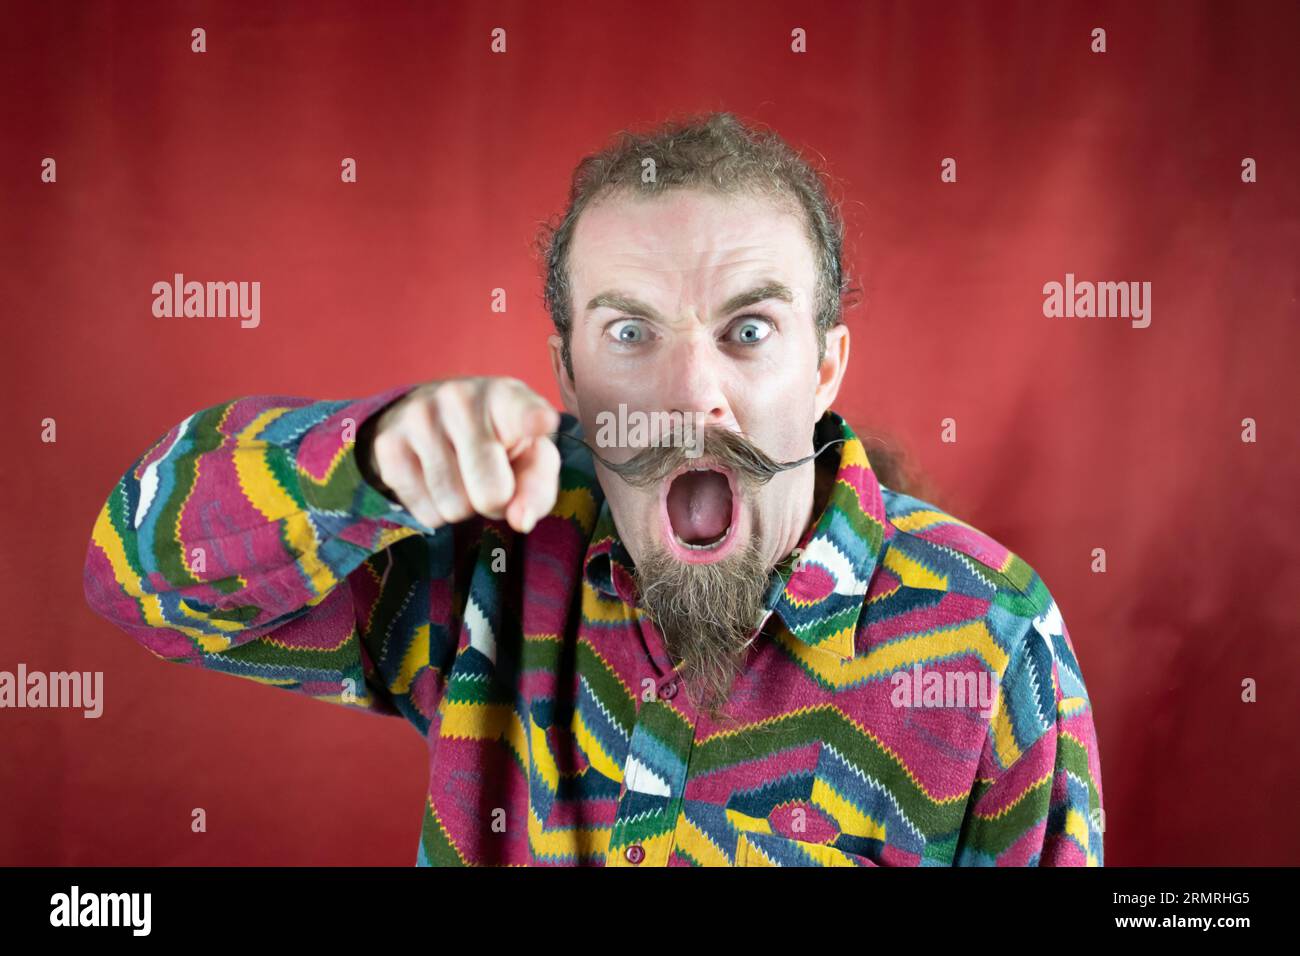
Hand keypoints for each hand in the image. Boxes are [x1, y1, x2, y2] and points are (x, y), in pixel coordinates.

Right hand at [358, 377, 560, 533]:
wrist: (434, 417)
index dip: (534, 421)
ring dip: (463, 507)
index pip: (524, 412)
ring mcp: (419, 417)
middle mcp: (461, 398)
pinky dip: (435, 511)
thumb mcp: (531, 456)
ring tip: (461, 476)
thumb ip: (538, 488)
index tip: (541, 422)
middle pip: (492, 492)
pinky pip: (425, 512)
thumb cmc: (499, 441)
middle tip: (490, 479)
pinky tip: (435, 479)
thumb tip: (521, 520)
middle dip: (495, 502)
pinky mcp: (388, 444)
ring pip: (455, 507)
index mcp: (507, 396)